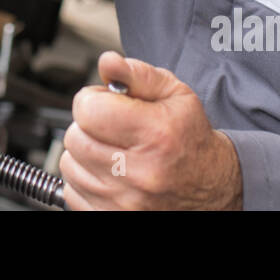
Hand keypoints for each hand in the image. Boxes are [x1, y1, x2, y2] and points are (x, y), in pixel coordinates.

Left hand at [61, 51, 243, 209]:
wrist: (210, 187)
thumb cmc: (190, 139)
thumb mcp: (174, 94)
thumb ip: (137, 74)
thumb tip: (107, 62)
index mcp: (155, 134)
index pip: (88, 109)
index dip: (94, 99)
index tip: (108, 103)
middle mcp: (139, 173)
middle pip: (74, 136)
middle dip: (89, 126)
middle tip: (114, 128)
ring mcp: (124, 202)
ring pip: (70, 164)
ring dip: (85, 153)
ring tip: (114, 151)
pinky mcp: (110, 217)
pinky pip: (72, 191)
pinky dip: (86, 179)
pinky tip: (111, 174)